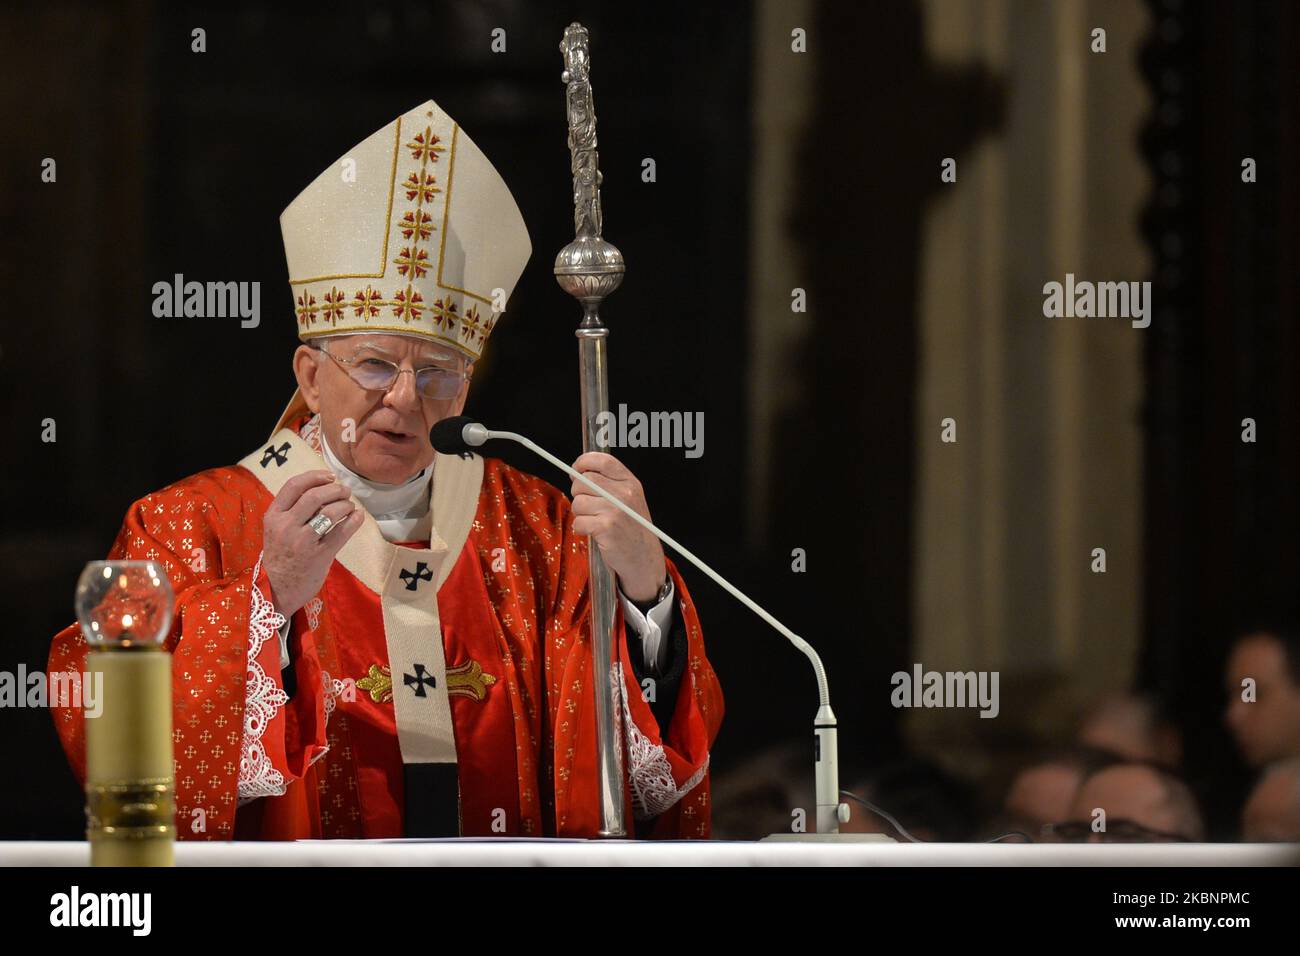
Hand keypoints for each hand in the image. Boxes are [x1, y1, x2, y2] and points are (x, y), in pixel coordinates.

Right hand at [261, 470, 363, 616]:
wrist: (277, 590)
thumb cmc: (280, 556)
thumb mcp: (276, 530)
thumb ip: (292, 511)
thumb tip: (322, 489)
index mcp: (273, 516)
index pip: (294, 486)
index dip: (314, 476)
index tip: (330, 476)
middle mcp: (286, 526)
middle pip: (315, 496)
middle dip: (335, 489)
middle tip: (344, 491)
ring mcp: (303, 541)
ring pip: (330, 511)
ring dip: (345, 504)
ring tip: (350, 506)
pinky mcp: (320, 555)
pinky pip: (342, 531)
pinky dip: (354, 520)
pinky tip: (358, 516)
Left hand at [569, 452, 666, 601]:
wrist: (644, 558)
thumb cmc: (632, 528)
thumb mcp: (630, 499)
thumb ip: (609, 483)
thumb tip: (577, 473)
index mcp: (630, 483)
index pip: (603, 460)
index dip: (584, 462)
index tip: (576, 469)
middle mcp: (624, 493)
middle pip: (583, 481)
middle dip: (578, 493)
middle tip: (588, 506)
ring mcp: (616, 510)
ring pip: (578, 502)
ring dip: (580, 514)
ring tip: (594, 521)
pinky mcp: (606, 528)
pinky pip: (578, 522)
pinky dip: (581, 529)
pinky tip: (594, 532)